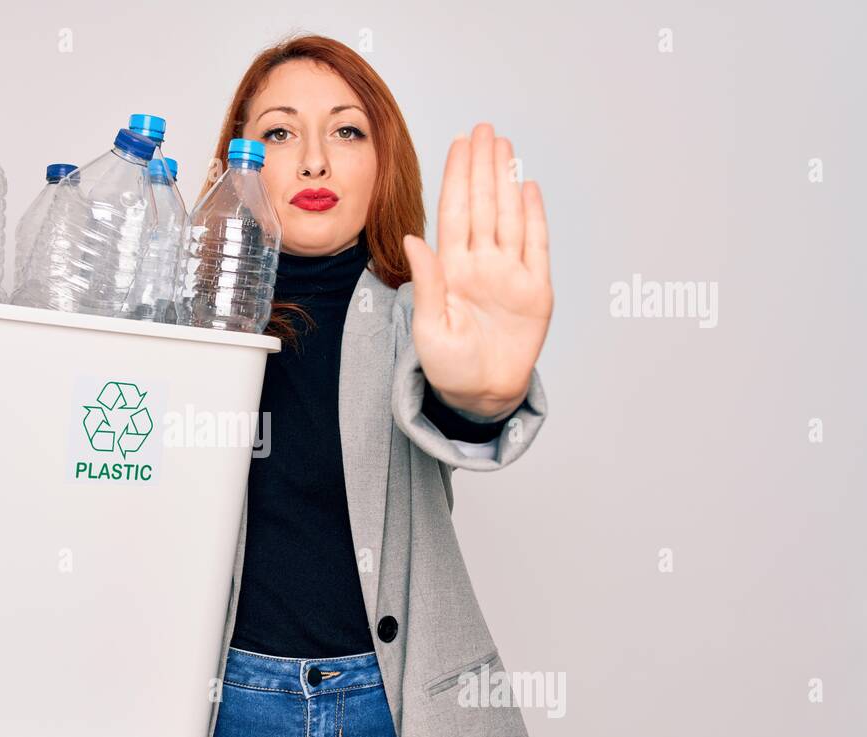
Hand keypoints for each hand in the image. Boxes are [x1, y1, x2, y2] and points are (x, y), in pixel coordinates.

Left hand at [403, 122, 552, 418]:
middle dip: (482, 166)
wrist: (480, 395)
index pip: (454, 213)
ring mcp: (509, 274)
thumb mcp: (429, 327)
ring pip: (509, 216)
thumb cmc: (448, 366)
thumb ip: (427, 282)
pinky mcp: (535, 290)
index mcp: (451, 270)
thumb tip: (413, 239)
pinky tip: (527, 187)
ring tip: (503, 146)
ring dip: (506, 181)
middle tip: (483, 128)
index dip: (457, 177)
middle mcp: (480, 264)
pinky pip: (536, 246)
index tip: (459, 143)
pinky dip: (534, 217)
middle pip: (483, 205)